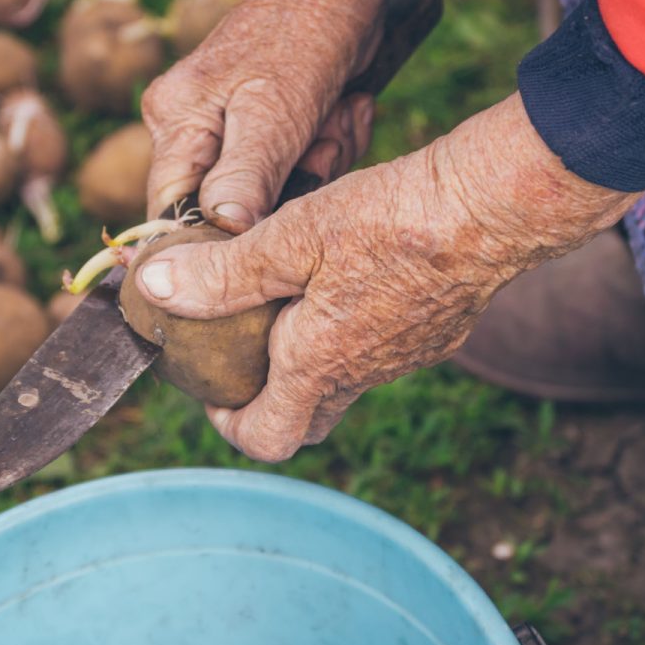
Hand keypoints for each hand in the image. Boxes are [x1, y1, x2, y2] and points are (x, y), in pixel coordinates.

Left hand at [133, 94, 640, 460]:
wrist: (492, 207)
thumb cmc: (389, 220)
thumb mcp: (287, 238)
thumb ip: (220, 272)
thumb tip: (153, 288)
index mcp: (320, 364)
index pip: (268, 438)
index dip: (229, 425)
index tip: (210, 388)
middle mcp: (366, 373)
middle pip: (306, 417)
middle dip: (267, 398)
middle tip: (241, 351)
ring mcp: (408, 355)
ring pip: (346, 379)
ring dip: (311, 358)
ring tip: (287, 300)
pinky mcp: (439, 329)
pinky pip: (383, 348)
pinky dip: (354, 330)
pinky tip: (349, 273)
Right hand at [143, 0, 427, 231]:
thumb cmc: (304, 38)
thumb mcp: (275, 114)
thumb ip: (243, 178)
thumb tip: (218, 238)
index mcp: (174, 123)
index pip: (168, 213)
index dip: (212, 241)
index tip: (263, 244)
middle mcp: (188, 128)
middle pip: (227, 207)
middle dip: (286, 188)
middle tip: (322, 147)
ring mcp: (225, 127)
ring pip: (271, 189)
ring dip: (318, 163)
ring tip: (338, 118)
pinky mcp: (262, 125)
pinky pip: (294, 166)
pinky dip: (328, 148)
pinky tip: (344, 113)